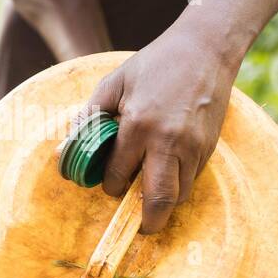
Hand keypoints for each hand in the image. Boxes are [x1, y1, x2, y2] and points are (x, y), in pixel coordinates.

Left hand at [84, 23, 236, 233]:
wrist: (205, 50)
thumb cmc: (154, 63)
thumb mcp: (115, 81)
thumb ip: (90, 114)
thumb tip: (68, 147)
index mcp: (139, 125)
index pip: (118, 176)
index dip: (109, 186)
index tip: (109, 184)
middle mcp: (168, 141)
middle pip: (158, 200)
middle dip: (147, 223)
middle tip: (138, 227)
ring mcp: (193, 147)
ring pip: (179, 195)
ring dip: (163, 202)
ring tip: (151, 194)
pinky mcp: (210, 147)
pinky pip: (193, 180)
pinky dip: (179, 184)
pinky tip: (168, 171)